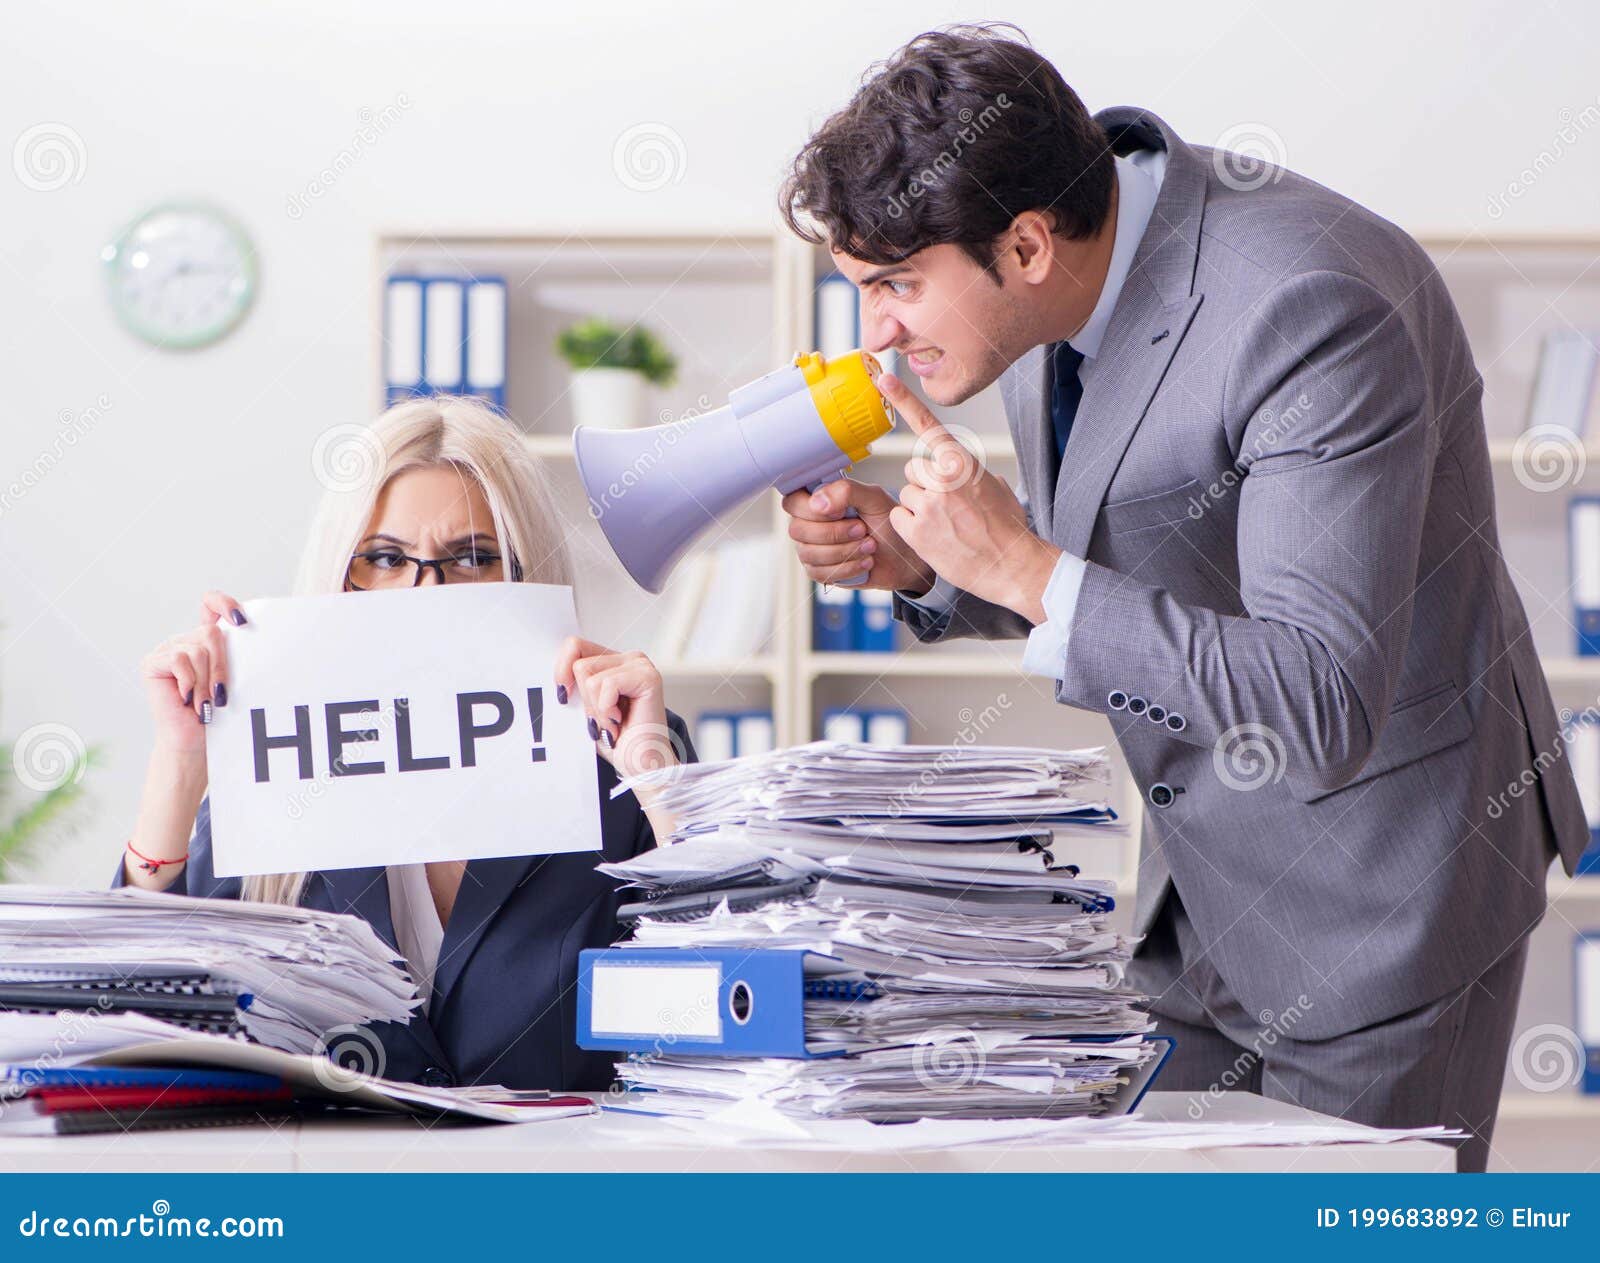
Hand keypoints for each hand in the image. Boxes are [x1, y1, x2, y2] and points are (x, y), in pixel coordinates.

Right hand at [140, 590, 247, 759]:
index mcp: (207, 640)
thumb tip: (244, 630)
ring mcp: (168, 649)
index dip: (225, 604)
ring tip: (204, 704)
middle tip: (221, 696)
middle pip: (211, 632)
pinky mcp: (152, 662)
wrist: (195, 741)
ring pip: (198, 649)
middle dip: (221, 667)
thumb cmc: (218, 713)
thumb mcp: (234, 678)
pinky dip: (190, 682)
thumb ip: (235, 654)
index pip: (211, 604)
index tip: (241, 621)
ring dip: (206, 682)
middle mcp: (186, 640)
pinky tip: (188, 699)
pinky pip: (179, 659)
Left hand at [554, 637, 681, 778]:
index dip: (561, 670)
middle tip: (602, 720)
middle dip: (584, 701)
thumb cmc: (615, 741)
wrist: (640, 766)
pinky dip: (607, 711)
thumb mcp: (584, 709)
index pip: (574, 645)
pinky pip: (607, 685)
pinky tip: (620, 722)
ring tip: (613, 723)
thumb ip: (573, 687)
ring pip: (590, 677)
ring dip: (597, 710)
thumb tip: (553, 677)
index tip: (564, 698)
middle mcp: (628, 658)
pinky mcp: (648, 677)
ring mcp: (640, 665)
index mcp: (612, 661)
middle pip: (580, 664)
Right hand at [780, 477, 935, 593]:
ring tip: (870, 546)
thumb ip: (846, 491)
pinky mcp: (820, 571)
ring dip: (845, 552)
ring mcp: (811, 549)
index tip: (839, 512)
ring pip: (808, 553)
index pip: (792, 501)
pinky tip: (866, 562)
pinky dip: (847, 568)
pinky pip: (819, 573)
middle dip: (834, 533)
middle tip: (862, 530)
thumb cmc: (888, 523)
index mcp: (818, 501)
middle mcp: (809, 524)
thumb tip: (817, 503)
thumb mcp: (874, 498)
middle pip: (797, 530)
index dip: (811, 509)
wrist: (904, 556)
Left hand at [879, 373, 1060, 621]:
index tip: (883, 379)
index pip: (928, 426)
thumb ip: (973, 474)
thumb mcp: (997, 489)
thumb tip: (969, 475)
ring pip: (905, 494)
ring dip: (917, 508)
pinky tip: (933, 537)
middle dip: (923, 485)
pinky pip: (898, 517)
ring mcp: (927, 504)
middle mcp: (943, 478)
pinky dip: (910, 527)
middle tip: (945, 507)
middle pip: (913, 469)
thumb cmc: (1008, 529)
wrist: (1011, 565)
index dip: (903, 400)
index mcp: (963, 462)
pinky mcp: (916, 529)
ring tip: (943, 526)